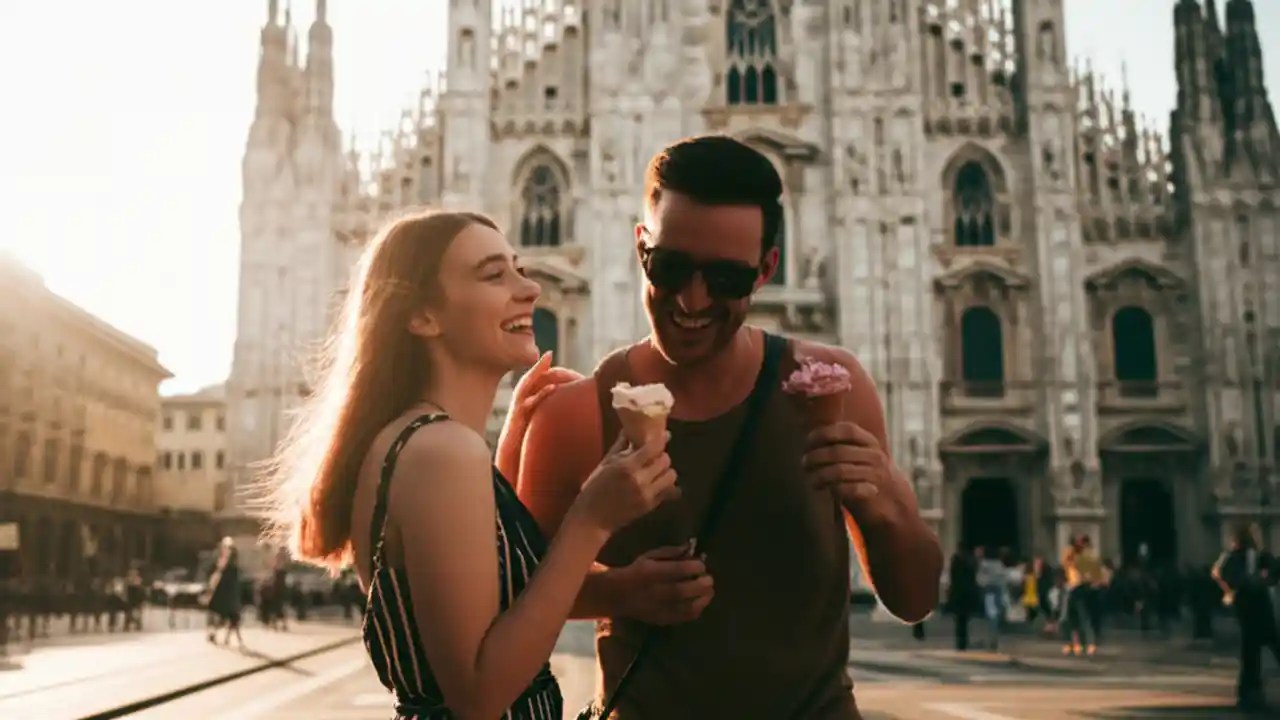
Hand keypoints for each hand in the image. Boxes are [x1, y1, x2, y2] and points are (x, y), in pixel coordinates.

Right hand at [496, 352, 582, 477]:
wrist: (511, 453)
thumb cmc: (524, 436)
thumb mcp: (533, 420)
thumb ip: (541, 408)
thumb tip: (556, 401)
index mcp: (522, 400)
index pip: (531, 380)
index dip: (539, 368)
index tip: (548, 356)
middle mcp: (518, 402)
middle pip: (527, 379)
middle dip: (537, 366)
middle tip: (548, 354)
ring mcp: (518, 408)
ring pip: (525, 387)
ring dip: (536, 374)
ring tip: (547, 363)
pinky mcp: (519, 417)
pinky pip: (530, 403)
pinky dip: (541, 394)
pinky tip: (552, 388)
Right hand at [573, 430, 678, 534]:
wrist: (593, 517)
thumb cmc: (595, 487)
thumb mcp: (606, 463)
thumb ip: (622, 445)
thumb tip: (631, 427)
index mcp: (627, 466)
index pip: (654, 447)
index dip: (660, 440)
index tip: (660, 438)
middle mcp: (640, 480)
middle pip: (666, 460)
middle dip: (661, 456)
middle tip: (654, 457)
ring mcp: (647, 494)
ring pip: (671, 476)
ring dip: (666, 471)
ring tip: (656, 471)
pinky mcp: (650, 506)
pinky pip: (669, 492)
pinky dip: (667, 486)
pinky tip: (658, 484)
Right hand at [613, 545, 714, 625]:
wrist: (618, 596)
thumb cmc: (636, 571)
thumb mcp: (650, 556)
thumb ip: (671, 552)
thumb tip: (690, 547)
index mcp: (652, 572)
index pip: (679, 570)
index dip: (695, 567)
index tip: (701, 565)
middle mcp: (657, 591)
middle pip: (685, 590)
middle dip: (702, 584)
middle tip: (709, 579)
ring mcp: (660, 608)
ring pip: (687, 607)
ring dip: (703, 599)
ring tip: (708, 592)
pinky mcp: (662, 619)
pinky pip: (683, 618)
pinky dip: (696, 610)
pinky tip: (700, 603)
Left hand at [802, 421, 902, 525]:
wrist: (893, 500)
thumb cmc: (866, 473)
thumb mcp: (858, 453)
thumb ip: (841, 444)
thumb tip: (809, 438)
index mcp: (869, 441)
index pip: (846, 430)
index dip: (823, 434)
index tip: (807, 443)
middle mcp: (874, 455)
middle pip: (837, 452)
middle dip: (815, 458)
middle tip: (804, 464)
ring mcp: (875, 474)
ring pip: (839, 471)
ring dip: (820, 476)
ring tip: (812, 481)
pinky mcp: (872, 493)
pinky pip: (848, 489)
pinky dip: (834, 489)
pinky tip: (827, 490)